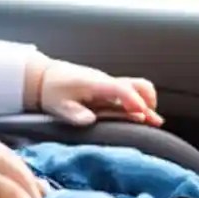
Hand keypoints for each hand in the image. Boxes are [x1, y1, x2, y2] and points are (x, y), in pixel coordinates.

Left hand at [36, 60, 163, 126]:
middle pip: (138, 85)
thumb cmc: (52, 90)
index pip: (121, 89)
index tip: (141, 115)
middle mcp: (106, 82)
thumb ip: (74, 114)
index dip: (133, 101)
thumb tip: (89, 121)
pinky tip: (140, 116)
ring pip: (137, 88)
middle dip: (148, 102)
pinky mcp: (108, 89)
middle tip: (152, 122)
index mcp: (96, 84)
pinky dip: (138, 103)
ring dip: (146, 103)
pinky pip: (129, 93)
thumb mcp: (58, 105)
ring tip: (152, 122)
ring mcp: (109, 84)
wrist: (45, 76)